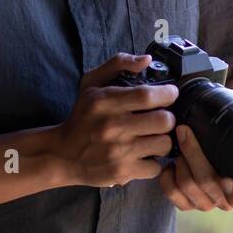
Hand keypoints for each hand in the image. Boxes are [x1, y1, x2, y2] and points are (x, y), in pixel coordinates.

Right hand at [52, 53, 178, 188]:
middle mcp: (112, 127)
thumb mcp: (92, 83)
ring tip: (152, 136)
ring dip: (162, 139)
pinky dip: (154, 161)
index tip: (170, 94)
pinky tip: (144, 154)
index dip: (167, 93)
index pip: (148, 96)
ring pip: (164, 144)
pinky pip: (156, 167)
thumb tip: (146, 60)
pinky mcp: (122, 172)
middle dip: (168, 117)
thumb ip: (118, 64)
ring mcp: (118, 152)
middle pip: (164, 121)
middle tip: (161, 117)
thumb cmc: (82, 116)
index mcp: (105, 102)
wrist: (63, 154)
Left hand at [158, 98, 232, 219]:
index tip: (227, 179)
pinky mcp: (185, 201)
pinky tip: (169, 161)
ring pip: (189, 187)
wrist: (220, 134)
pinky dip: (167, 178)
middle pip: (209, 187)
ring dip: (181, 161)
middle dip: (195, 156)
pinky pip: (173, 196)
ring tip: (179, 139)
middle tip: (185, 130)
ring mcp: (205, 202)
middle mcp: (227, 202)